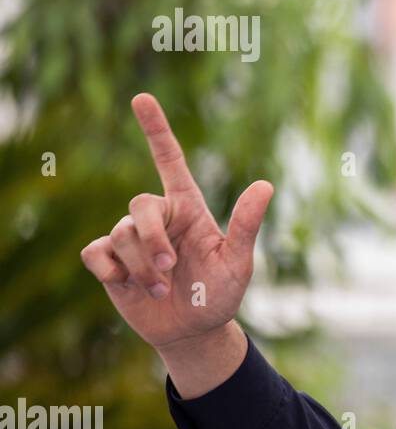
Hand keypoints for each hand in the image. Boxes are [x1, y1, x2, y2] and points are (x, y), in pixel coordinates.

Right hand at [80, 93, 272, 351]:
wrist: (194, 331)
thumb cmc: (220, 293)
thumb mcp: (238, 262)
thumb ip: (246, 224)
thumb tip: (266, 184)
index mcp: (189, 209)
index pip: (169, 160)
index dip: (155, 129)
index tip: (141, 97)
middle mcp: (159, 218)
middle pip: (140, 204)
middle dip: (152, 239)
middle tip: (170, 268)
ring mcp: (131, 239)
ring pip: (121, 235)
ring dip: (141, 267)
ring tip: (160, 288)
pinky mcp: (109, 262)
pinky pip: (95, 253)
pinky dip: (110, 270)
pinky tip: (126, 285)